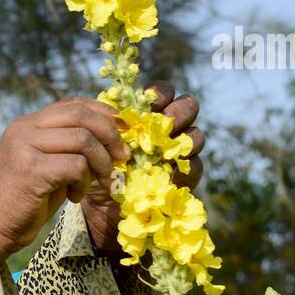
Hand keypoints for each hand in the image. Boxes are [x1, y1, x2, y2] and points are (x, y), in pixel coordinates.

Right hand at [0, 97, 129, 264]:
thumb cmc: (25, 200)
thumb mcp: (48, 165)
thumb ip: (69, 146)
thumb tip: (112, 135)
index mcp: (27, 124)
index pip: (72, 104)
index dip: (103, 113)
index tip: (123, 131)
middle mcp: (23, 129)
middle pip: (80, 115)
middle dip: (109, 135)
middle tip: (121, 157)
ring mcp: (24, 147)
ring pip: (82, 139)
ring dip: (100, 164)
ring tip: (97, 183)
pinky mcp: (31, 169)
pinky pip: (75, 165)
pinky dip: (84, 182)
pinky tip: (75, 197)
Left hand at [79, 81, 205, 256]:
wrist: (101, 202)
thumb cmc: (98, 164)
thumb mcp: (99, 139)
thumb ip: (110, 120)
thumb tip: (118, 107)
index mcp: (147, 114)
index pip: (164, 92)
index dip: (160, 93)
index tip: (148, 100)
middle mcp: (167, 129)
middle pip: (188, 107)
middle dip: (177, 112)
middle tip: (163, 122)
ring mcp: (178, 152)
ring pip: (196, 135)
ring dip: (184, 137)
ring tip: (166, 146)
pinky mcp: (184, 177)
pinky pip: (195, 166)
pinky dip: (184, 166)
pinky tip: (170, 170)